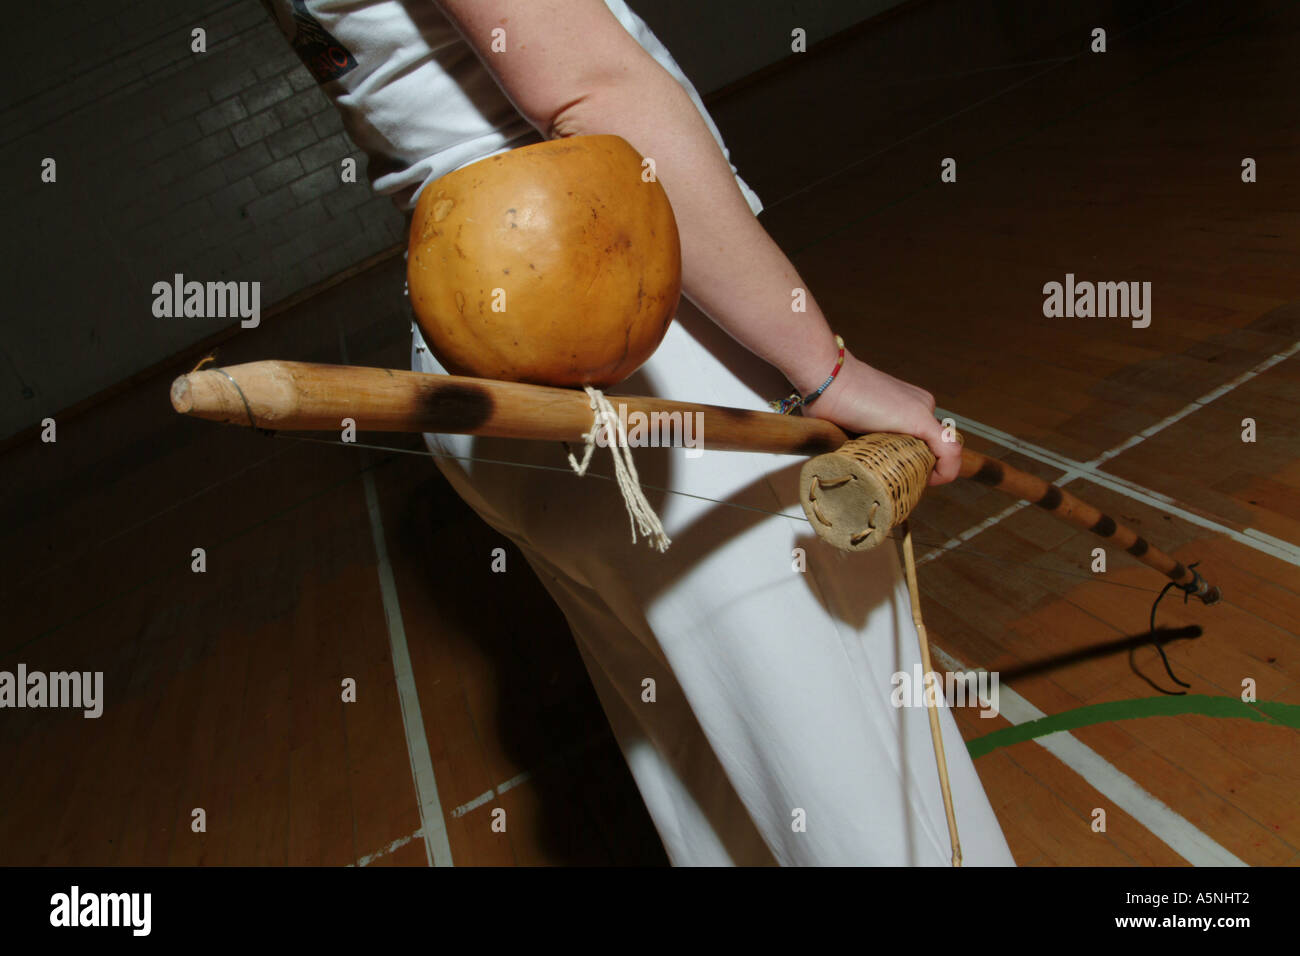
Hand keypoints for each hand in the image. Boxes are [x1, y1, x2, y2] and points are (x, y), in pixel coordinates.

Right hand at [801, 354, 959, 485]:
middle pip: (930, 450)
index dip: (912, 465)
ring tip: (894, 476)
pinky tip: (932, 481)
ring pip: (936, 452)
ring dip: (921, 471)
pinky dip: (947, 471)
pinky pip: (948, 451)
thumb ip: (862, 439)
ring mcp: (922, 411)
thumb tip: (854, 464)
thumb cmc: (828, 401)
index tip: (890, 476)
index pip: (923, 443)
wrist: (825, 378)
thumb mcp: (850, 425)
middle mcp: (920, 405)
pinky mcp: (919, 419)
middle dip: (915, 470)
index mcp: (908, 406)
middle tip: (891, 479)